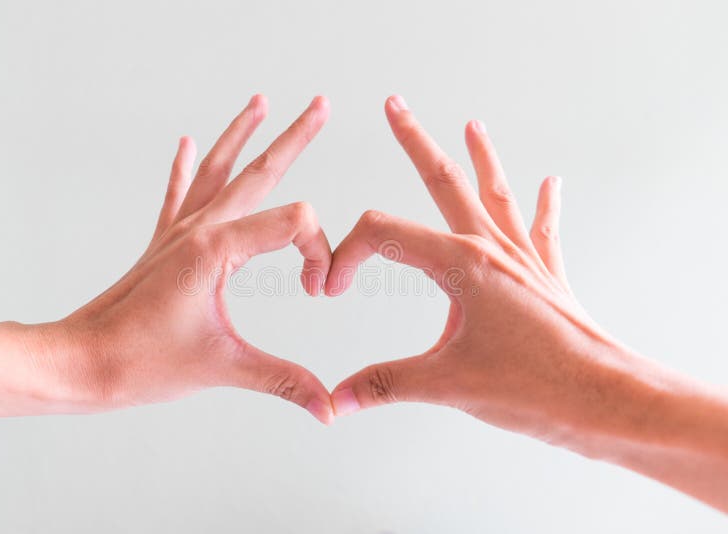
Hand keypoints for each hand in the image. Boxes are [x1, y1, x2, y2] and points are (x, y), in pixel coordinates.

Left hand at [57, 95, 334, 422]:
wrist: (81, 362)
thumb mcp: (222, 367)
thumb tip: (329, 407)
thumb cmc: (140, 361)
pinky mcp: (163, 245)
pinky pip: (179, 195)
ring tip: (260, 103)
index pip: (295, 224)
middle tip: (321, 104)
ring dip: (242, 135)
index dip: (319, 254)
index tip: (317, 290)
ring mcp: (179, 233)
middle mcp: (200, 229)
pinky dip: (186, 168)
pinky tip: (186, 145)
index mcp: (218, 248)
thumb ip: (283, 381)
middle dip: (295, 136)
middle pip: (259, 171)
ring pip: (219, 171)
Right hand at [326, 94, 601, 436]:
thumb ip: (384, 384)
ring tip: (473, 125)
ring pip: (496, 194)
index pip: (384, 235)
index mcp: (461, 264)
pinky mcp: (545, 278)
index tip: (332, 289)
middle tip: (395, 106)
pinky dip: (545, 205)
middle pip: (444, 181)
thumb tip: (336, 400)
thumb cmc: (534, 387)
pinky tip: (552, 183)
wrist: (602, 397)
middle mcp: (491, 249)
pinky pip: (543, 230)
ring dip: (481, 158)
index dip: (346, 255)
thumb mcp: (446, 383)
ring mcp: (522, 259)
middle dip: (414, 141)